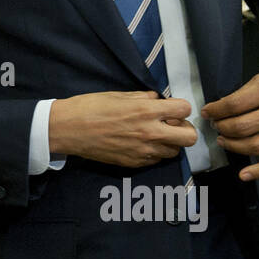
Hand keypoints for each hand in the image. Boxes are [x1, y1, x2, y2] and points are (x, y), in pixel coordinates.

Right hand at [48, 91, 195, 166]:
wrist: (69, 130)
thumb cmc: (90, 107)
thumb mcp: (119, 95)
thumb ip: (143, 98)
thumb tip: (157, 101)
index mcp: (146, 111)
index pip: (185, 109)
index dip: (180, 107)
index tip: (172, 108)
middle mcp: (150, 133)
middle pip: (189, 138)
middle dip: (184, 129)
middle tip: (171, 125)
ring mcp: (143, 151)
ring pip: (174, 152)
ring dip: (169, 143)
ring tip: (153, 135)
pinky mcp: (134, 163)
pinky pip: (155, 160)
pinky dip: (153, 152)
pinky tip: (138, 144)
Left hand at [202, 55, 258, 180]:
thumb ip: (246, 92)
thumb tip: (223, 107)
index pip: (235, 105)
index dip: (216, 110)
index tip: (208, 112)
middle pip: (243, 127)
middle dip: (223, 128)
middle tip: (216, 126)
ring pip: (257, 146)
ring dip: (235, 146)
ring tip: (224, 141)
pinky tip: (244, 174)